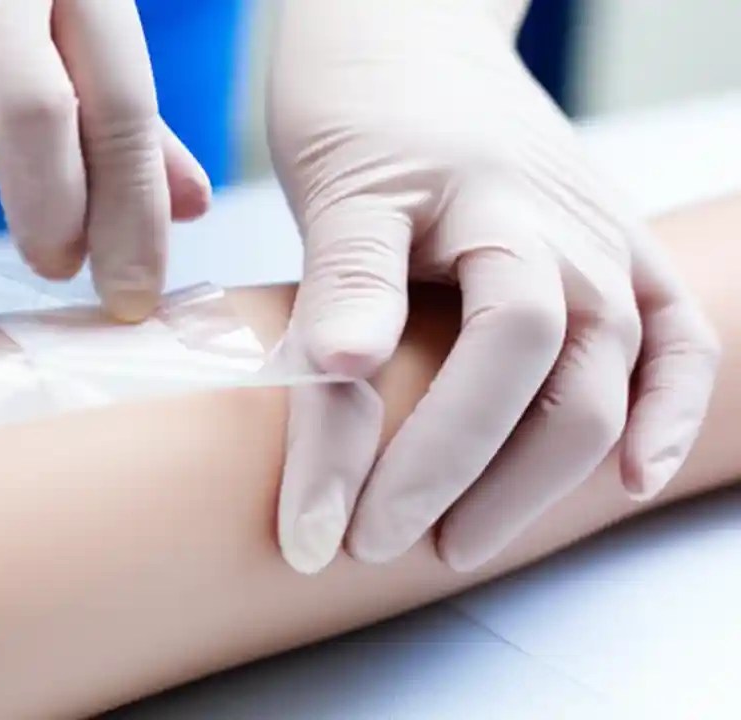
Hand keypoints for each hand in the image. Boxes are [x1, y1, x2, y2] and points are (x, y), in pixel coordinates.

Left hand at [268, 0, 720, 572]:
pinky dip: (663, 413)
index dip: (430, 454)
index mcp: (511, 216)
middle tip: (383, 547)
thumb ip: (348, 279)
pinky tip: (625, 481)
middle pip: (568, 392)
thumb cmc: (362, 106)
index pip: (499, 355)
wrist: (407, 37)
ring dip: (548, 478)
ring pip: (617, 387)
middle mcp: (579, 237)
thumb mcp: (339, 186)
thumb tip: (341, 372)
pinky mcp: (614, 254)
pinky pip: (675, 342)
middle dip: (481, 488)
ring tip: (466, 539)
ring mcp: (608, 245)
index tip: (338, 525)